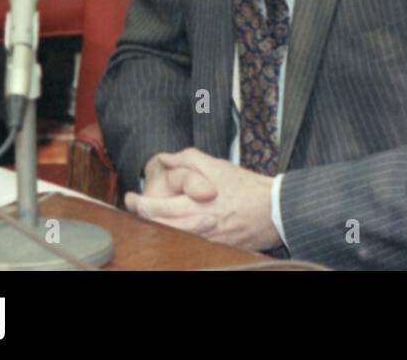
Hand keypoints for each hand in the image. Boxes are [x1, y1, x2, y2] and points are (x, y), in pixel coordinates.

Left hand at [124, 147, 279, 251]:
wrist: (276, 209)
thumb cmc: (248, 186)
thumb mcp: (218, 166)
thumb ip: (189, 159)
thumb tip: (165, 158)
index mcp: (196, 205)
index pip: (156, 209)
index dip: (138, 204)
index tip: (131, 197)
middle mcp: (198, 226)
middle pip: (159, 228)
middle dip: (142, 218)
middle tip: (135, 207)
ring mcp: (206, 241)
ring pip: (171, 239)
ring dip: (157, 230)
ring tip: (150, 219)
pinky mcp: (216, 249)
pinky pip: (189, 246)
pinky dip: (176, 239)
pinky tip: (173, 231)